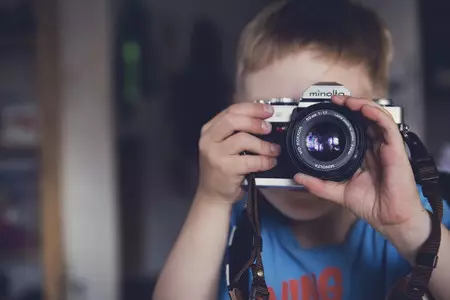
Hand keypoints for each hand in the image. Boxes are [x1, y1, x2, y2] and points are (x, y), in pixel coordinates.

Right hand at [197, 102, 280, 203]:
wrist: (212, 194)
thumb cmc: (221, 169)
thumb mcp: (222, 145)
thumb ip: (236, 131)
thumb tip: (262, 119)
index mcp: (209, 130)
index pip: (231, 111)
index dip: (252, 108)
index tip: (267, 110)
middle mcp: (209, 140)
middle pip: (233, 120)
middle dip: (255, 121)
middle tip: (268, 128)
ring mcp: (215, 154)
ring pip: (243, 139)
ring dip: (263, 144)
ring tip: (272, 149)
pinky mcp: (225, 169)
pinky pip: (250, 160)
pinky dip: (264, 160)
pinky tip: (269, 162)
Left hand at [294, 95, 425, 238]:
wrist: (389, 219)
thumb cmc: (371, 205)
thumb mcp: (338, 192)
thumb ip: (318, 184)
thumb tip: (298, 177)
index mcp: (364, 154)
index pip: (355, 128)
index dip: (344, 116)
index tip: (328, 110)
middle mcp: (375, 147)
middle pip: (365, 118)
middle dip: (350, 105)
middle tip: (334, 100)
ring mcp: (386, 147)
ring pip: (376, 116)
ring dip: (361, 104)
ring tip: (346, 100)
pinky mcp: (396, 149)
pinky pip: (387, 125)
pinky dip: (375, 114)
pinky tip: (363, 109)